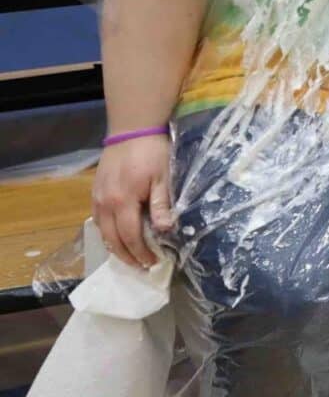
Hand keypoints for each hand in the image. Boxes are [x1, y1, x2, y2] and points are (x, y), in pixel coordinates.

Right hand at [92, 135, 173, 268]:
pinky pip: (98, 219)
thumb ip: (161, 205)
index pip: (129, 237)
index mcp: (122, 202)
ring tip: (130, 257)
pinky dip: (107, 232)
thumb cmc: (152, 152)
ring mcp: (97, 197)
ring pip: (102, 231)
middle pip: (112, 239)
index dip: (140, 253)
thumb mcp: (163, 178)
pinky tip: (118, 236)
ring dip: (115, 246)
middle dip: (126, 256)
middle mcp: (105, 203)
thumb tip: (164, 230)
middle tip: (141, 267)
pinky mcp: (95, 191)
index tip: (151, 263)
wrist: (132, 130)